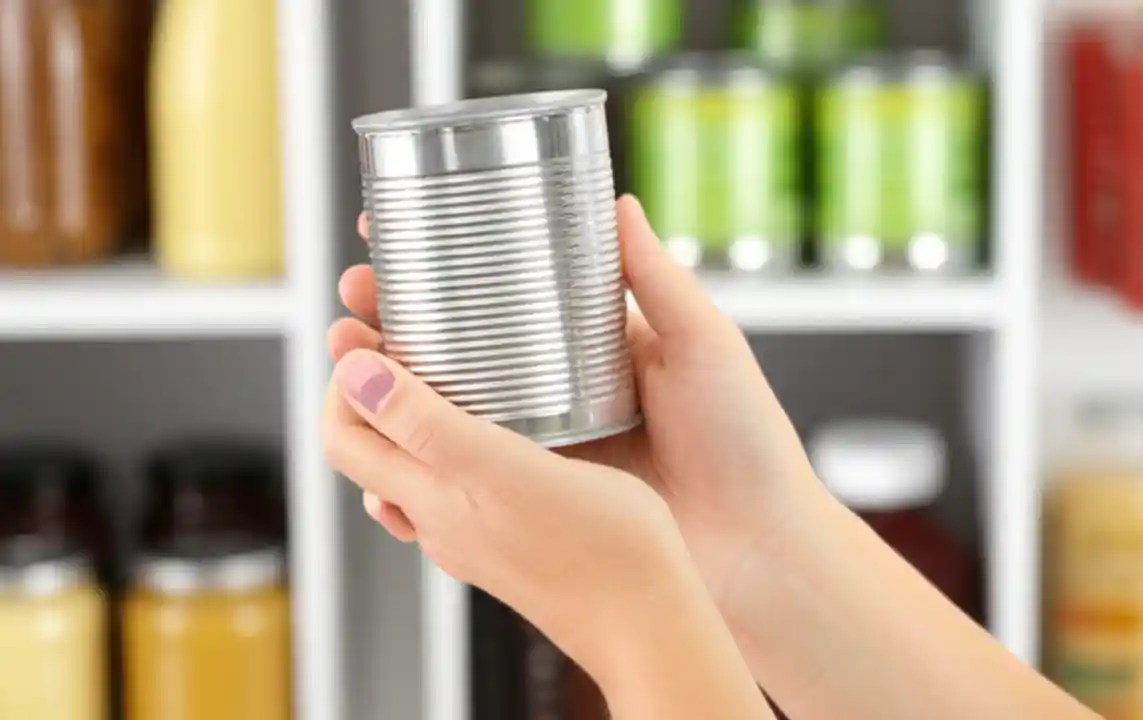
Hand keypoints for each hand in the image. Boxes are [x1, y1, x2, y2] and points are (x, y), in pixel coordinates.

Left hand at [322, 346, 687, 670]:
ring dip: (418, 414)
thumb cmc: (596, 548)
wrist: (649, 619)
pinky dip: (464, 443)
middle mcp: (441, 521)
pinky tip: (505, 427)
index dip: (344, 382)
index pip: (342, 440)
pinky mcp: (515, 536)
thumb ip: (424, 424)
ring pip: (419, 467)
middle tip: (405, 335)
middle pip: (375, 449)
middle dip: (375, 387)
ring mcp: (476, 533)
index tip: (377, 336)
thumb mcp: (500, 470)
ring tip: (451, 370)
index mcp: (428, 500)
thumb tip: (353, 375)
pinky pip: (466, 483)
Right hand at [331, 197, 825, 620]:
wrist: (759, 544)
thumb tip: (619, 202)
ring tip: (345, 354)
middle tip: (355, 297)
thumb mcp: (705, 344)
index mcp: (598, 345)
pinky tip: (378, 431)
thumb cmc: (745, 439)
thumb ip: (660, 280)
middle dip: (398, 319)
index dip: (448, 265)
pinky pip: (468, 467)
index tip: (394, 238)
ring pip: (450, 405)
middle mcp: (562, 389)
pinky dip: (420, 449)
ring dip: (390, 380)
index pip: (507, 290)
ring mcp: (546, 444)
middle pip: (461, 344)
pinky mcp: (542, 492)